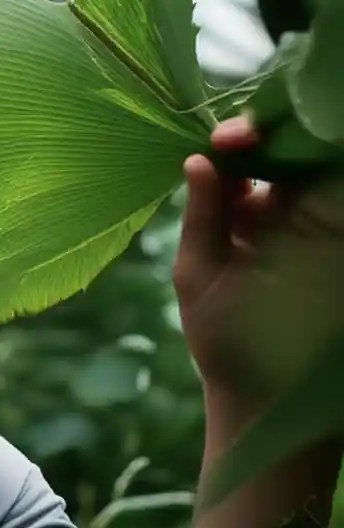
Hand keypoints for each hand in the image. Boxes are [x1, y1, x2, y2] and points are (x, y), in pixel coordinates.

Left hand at [175, 116, 343, 415]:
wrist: (268, 398)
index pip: (247, 159)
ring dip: (320, 145)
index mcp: (244, 213)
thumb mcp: (199, 276)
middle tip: (268, 131)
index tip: (232, 138)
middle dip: (285, 131)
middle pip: (294, 152)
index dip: (241, 138)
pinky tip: (330, 159)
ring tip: (314, 130)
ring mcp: (326, 227)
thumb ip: (201, 219)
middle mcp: (290, 212)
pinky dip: (336, 174)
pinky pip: (341, 196)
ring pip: (326, 168)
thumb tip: (197, 160)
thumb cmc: (223, 341)